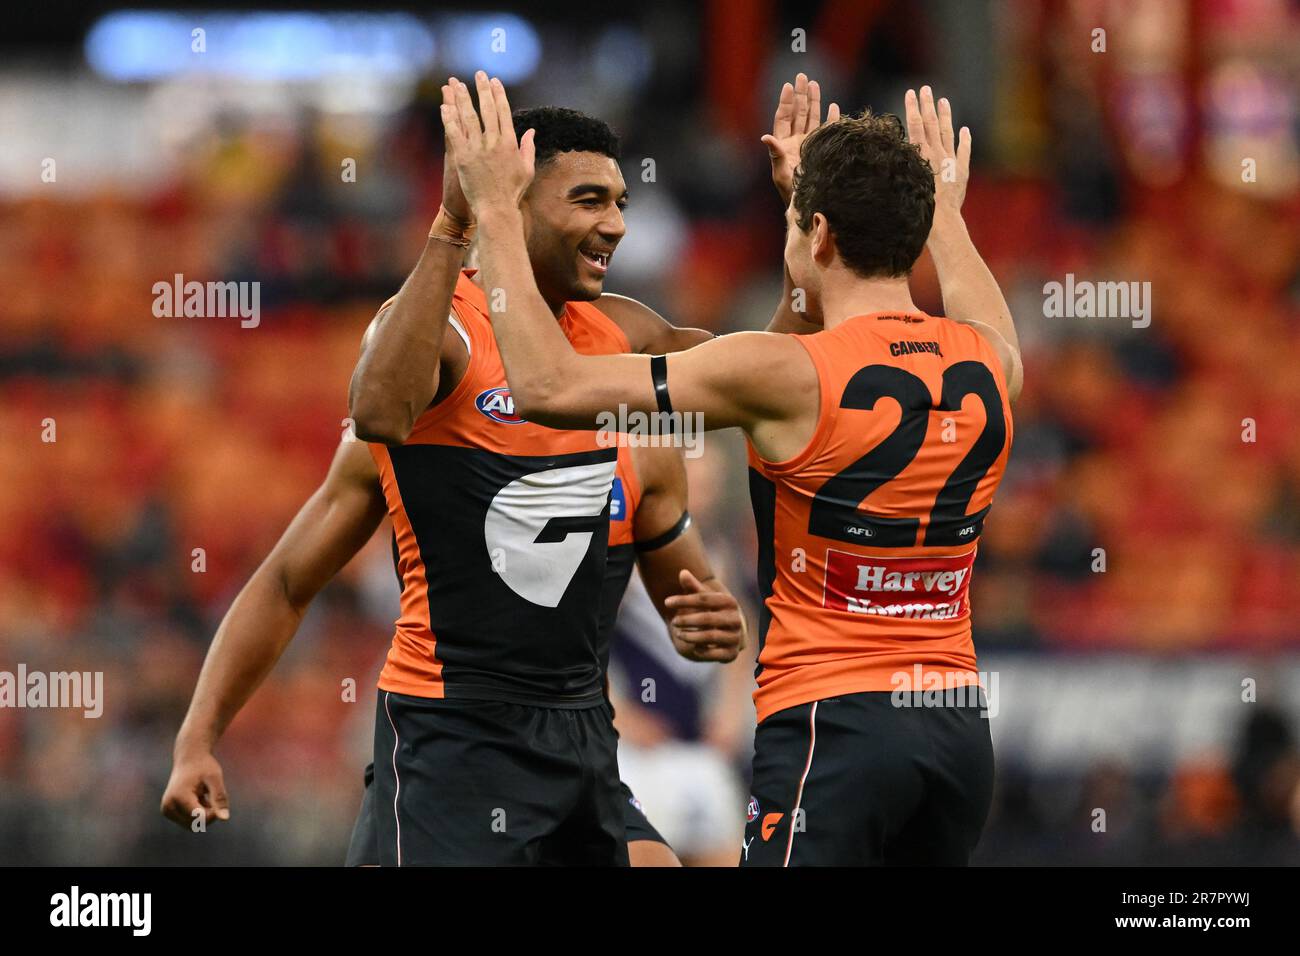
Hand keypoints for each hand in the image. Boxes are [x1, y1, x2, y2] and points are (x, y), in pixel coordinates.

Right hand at [160, 748, 230, 828]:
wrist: (188, 757)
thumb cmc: (203, 766)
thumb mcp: (215, 779)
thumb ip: (219, 798)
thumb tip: (224, 818)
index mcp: (178, 798)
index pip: (199, 818)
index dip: (214, 813)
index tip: (218, 799)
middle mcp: (168, 807)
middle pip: (195, 824)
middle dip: (208, 814)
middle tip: (212, 796)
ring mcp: (166, 810)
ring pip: (192, 825)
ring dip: (203, 814)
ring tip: (204, 795)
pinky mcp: (168, 812)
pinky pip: (188, 821)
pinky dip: (198, 812)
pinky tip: (199, 797)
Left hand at [440, 72, 535, 218]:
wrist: (496, 209)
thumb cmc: (512, 192)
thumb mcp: (527, 170)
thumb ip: (528, 148)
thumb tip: (531, 131)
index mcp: (510, 143)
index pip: (503, 112)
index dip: (498, 94)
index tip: (494, 81)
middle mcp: (494, 142)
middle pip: (487, 109)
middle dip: (482, 89)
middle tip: (478, 74)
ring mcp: (477, 149)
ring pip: (468, 117)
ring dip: (462, 98)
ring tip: (456, 83)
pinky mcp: (463, 157)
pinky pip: (454, 133)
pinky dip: (449, 118)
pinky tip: (444, 106)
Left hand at [663, 569, 746, 662]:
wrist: (726, 633)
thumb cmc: (710, 610)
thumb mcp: (702, 598)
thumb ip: (692, 587)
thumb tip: (682, 572)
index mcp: (729, 602)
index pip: (704, 599)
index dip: (684, 600)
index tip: (666, 602)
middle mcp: (736, 619)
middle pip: (707, 618)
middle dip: (687, 620)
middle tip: (673, 621)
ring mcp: (735, 637)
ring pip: (710, 636)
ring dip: (691, 635)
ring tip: (678, 633)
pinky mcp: (732, 654)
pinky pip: (715, 654)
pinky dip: (702, 651)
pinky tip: (693, 647)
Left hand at [762, 72, 839, 206]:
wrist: (806, 203)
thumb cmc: (789, 192)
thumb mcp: (780, 172)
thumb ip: (775, 153)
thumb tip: (765, 136)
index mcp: (784, 144)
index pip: (784, 118)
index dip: (786, 102)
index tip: (788, 86)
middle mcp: (796, 141)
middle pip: (798, 113)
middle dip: (800, 95)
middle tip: (802, 76)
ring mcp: (810, 144)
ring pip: (812, 118)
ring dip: (814, 101)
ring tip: (814, 84)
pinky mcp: (822, 149)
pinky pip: (828, 131)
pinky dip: (831, 119)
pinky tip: (834, 107)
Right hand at [904, 86, 970, 224]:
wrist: (941, 221)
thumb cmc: (918, 208)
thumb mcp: (903, 186)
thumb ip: (900, 167)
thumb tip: (891, 152)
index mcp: (922, 156)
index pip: (916, 126)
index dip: (913, 109)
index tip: (911, 93)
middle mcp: (937, 154)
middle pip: (932, 124)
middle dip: (927, 105)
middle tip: (925, 89)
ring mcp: (951, 161)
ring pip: (948, 133)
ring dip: (945, 116)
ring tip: (943, 100)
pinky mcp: (961, 172)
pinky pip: (964, 152)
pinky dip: (965, 140)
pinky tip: (965, 130)